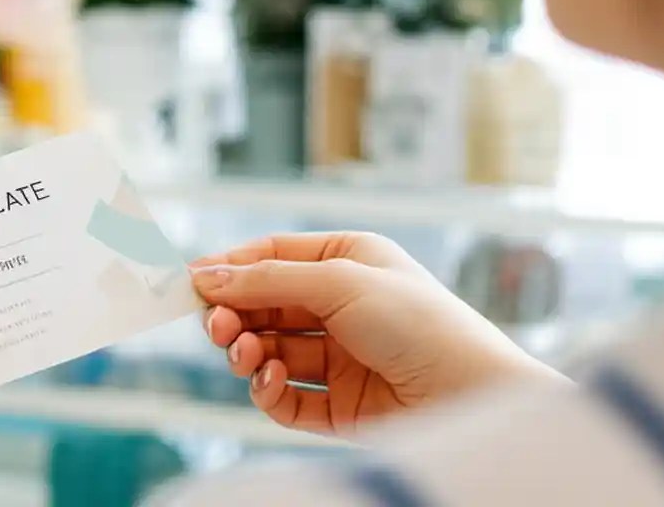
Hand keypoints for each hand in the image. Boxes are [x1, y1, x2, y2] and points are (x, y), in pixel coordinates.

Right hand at [192, 233, 564, 435]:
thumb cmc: (422, 323)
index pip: (272, 256)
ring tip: (243, 354)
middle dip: (234, 314)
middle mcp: (342, 307)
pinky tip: (268, 380)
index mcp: (349, 261)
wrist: (474, 395)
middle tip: (214, 325)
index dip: (230, 268)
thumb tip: (205, 275)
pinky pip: (285, 397)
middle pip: (264, 306)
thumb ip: (267, 281)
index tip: (190, 282)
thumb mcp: (339, 283)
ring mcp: (341, 358)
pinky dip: (267, 390)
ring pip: (268, 351)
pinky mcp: (340, 406)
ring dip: (246, 352)